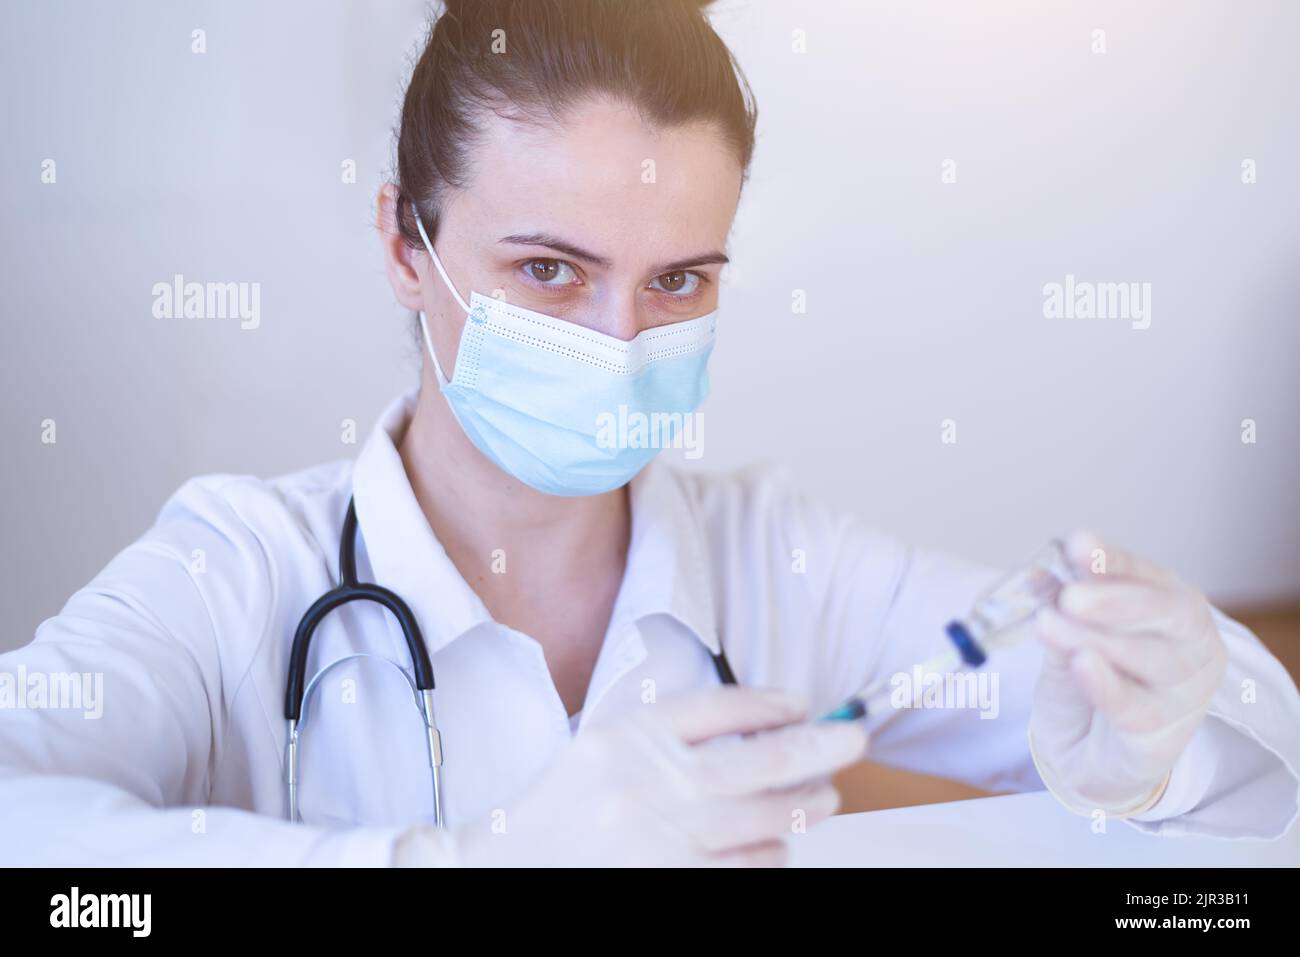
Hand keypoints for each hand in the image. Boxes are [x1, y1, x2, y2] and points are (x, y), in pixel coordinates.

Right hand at [446, 686, 866, 866]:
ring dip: (803, 806)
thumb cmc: (564, 812)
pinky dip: (772, 852)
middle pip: (758, 762)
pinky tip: (771, 841)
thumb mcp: (602, 751)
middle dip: (820, 747)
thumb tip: (763, 725)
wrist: (506, 873)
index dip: (771, 704)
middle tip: (853, 739)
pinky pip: (750, 868)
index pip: (717, 708)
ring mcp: (660, 844)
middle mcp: (643, 789)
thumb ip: (668, 734)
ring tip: (817, 797)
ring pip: (766, 821)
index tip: (802, 704)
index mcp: (624, 741)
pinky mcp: (674, 885)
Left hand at [1029, 530, 1227, 813]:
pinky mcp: (1163, 738)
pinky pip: (1137, 708)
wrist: (1087, 756)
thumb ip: (1061, 610)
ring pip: (1152, 658)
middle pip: (1168, 612)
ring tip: (1049, 626)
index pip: (1148, 575)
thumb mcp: (1068, 638)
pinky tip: (1083, 664)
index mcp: (1171, 606)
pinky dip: (1107, 685)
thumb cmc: (1087, 684)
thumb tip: (1038, 576)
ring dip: (1097, 639)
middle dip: (1116, 598)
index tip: (1078, 544)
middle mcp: (1192, 644)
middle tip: (1070, 596)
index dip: (1114, 561)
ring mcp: (1186, 693)